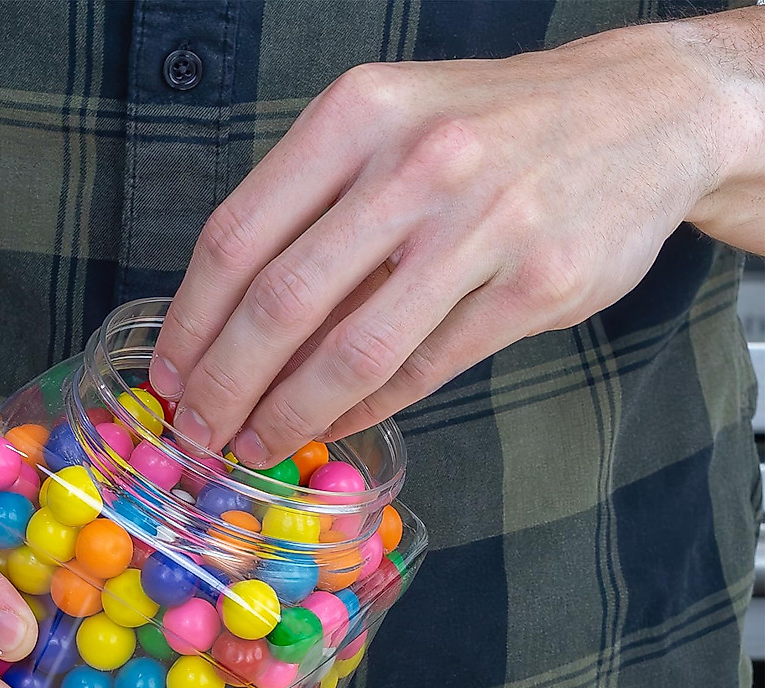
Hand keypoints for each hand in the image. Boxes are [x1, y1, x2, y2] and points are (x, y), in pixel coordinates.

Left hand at [150, 16, 761, 466]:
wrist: (645, 114)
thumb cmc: (490, 128)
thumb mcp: (389, 126)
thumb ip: (312, 210)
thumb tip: (229, 323)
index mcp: (358, 115)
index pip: (237, 236)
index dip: (190, 323)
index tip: (170, 377)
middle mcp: (416, 162)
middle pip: (282, 302)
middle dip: (226, 386)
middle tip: (199, 434)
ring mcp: (484, 225)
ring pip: (354, 350)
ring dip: (291, 414)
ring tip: (257, 445)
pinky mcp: (536, 286)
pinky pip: (423, 369)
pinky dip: (366, 409)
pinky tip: (333, 425)